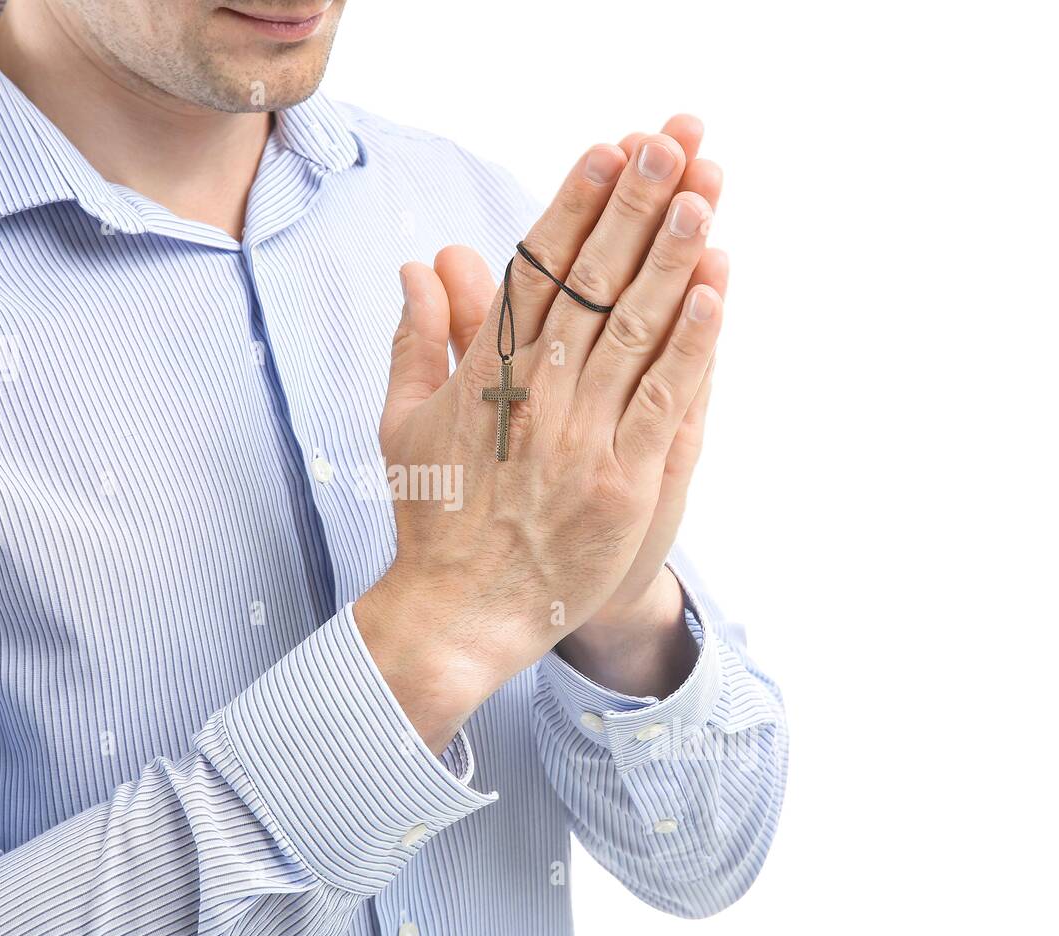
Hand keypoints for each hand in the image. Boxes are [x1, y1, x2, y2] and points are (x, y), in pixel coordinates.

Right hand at [354, 119, 725, 751]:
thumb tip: (421, 265)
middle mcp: (536, 394)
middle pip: (593, 283)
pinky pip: (665, 401)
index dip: (575, 206)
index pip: (536, 271)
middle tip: (672, 140)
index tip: (607, 152)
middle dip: (635, 205)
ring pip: (634, 329)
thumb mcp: (403, 423)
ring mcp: (583, 437)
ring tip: (704, 190)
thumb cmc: (434, 518)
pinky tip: (713, 289)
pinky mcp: (623, 482)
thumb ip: (417, 340)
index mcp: (484, 373)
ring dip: (673, 255)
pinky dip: (691, 344)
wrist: (460, 612)